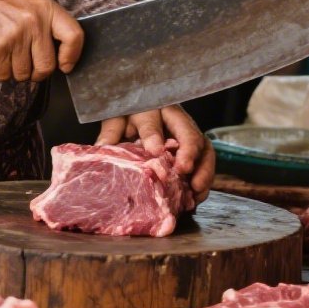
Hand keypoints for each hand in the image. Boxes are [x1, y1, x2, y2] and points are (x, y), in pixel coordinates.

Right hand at [0, 0, 82, 83]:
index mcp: (47, 8)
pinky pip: (4, 75)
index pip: (74, 36)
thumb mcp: (30, 6)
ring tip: (5, 52)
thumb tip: (63, 58)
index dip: (71, 56)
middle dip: (36, 72)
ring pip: (24, 74)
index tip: (65, 65)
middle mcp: (35, 21)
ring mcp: (17, 34)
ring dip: (14, 71)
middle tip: (25, 63)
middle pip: (47, 66)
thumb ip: (48, 25)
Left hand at [97, 106, 214, 199]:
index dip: (154, 135)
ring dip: (204, 172)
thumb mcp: (117, 118)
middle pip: (192, 135)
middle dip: (191, 155)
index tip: (154, 150)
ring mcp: (188, 138)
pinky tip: (195, 198)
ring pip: (204, 151)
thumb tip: (104, 148)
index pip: (156, 121)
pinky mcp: (192, 154)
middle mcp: (177, 123)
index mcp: (156, 110)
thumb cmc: (128, 114)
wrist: (136, 112)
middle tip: (185, 173)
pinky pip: (204, 165)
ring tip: (196, 192)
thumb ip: (111, 131)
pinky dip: (202, 182)